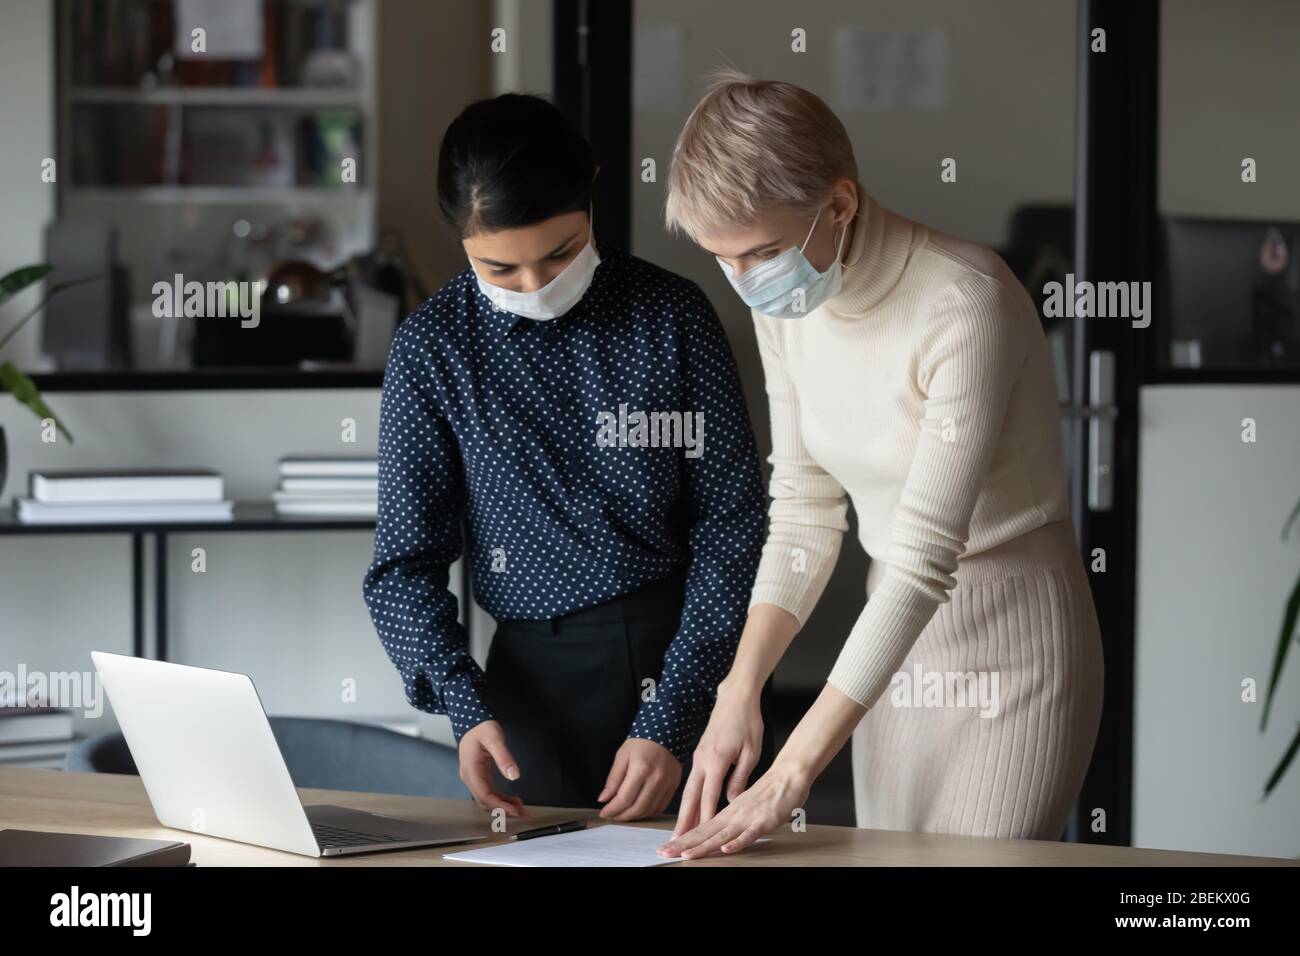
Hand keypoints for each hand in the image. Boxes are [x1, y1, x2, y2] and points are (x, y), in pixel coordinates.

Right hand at [458, 720, 526, 818]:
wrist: (473, 720)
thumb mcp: (495, 739)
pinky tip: (513, 800)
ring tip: (522, 809)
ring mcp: (474, 778)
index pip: (484, 795)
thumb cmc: (482, 728)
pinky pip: (490, 791)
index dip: (499, 806)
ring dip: (503, 805)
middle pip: (485, 801)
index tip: (515, 811)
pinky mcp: (480, 776)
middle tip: (523, 814)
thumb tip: (515, 776)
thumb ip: (504, 757)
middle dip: (503, 809)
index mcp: (471, 771)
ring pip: (488, 798)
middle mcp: (470, 777)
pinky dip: (501, 798)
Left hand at [597, 738, 681, 820]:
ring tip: (623, 814)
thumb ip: (613, 779)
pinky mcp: (674, 786)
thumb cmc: (641, 743)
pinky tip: (638, 809)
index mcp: (641, 769)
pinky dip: (648, 812)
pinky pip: (660, 807)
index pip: (625, 798)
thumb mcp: (622, 756)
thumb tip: (604, 799)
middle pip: (637, 808)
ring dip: (634, 816)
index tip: (604, 813)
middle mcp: (656, 779)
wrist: (666, 732)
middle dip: (622, 816)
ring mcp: (668, 784)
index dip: (613, 809)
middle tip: (612, 816)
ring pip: (649, 811)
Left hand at [657, 759, 810, 859]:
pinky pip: (749, 834)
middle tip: (664, 853)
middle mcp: (733, 815)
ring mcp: (747, 818)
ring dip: (704, 846)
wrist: (789, 775)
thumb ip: (731, 819)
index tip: (666, 847)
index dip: (682, 838)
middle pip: (704, 831)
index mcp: (728, 811)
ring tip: (687, 855)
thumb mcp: (745, 806)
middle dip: (683, 844)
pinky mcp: (763, 821)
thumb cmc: (769, 791)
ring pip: (721, 834)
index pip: (700, 827)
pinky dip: (737, 842)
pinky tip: (726, 849)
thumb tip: (718, 831)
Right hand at [672, 679, 763, 836]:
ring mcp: (698, 756)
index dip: (705, 818)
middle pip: (690, 795)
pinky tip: (690, 807)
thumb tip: (732, 799)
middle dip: (684, 819)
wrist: (735, 697)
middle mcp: (702, 759)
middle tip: (677, 840)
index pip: (709, 796)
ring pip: (688, 788)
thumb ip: (740, 777)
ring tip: (680, 830)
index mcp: (716, 760)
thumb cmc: (747, 722)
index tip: (702, 836)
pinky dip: (689, 797)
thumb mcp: (751, 751)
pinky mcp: (700, 753)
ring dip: (684, 810)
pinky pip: (692, 780)